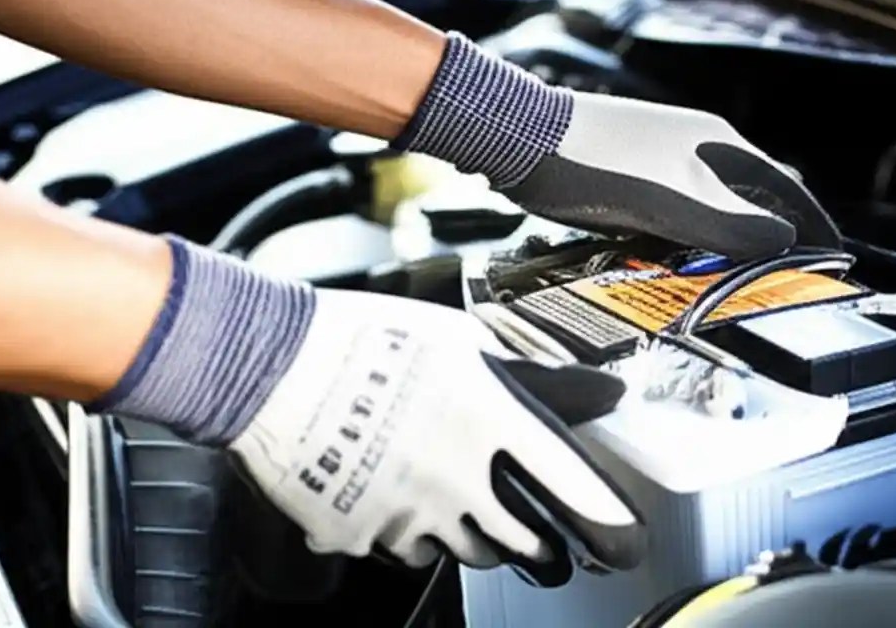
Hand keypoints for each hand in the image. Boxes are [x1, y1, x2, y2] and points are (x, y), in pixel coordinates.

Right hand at [228, 290, 643, 585]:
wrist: (271, 365)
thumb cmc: (364, 340)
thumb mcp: (460, 340)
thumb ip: (529, 375)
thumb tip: (594, 389)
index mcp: (490, 419)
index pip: (572, 488)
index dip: (609, 522)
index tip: (624, 539)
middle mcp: (458, 476)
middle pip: (526, 544)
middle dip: (544, 549)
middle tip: (548, 544)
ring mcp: (409, 513)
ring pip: (468, 555)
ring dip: (479, 542)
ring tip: (463, 508)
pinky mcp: (363, 535)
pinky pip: (406, 554)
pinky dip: (414, 539)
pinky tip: (402, 503)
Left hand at [394, 33, 840, 259]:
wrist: (516, 138)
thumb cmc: (593, 165)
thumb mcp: (672, 201)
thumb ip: (731, 225)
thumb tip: (785, 242)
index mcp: (717, 144)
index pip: (784, 188)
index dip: (811, 225)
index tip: (834, 256)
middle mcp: (695, 146)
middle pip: (750, 196)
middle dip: (773, 236)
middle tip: (789, 276)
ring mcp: (661, 158)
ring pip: (711, 206)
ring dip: (729, 240)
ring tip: (740, 278)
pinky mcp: (627, 174)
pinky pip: (675, 212)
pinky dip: (688, 239)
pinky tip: (676, 262)